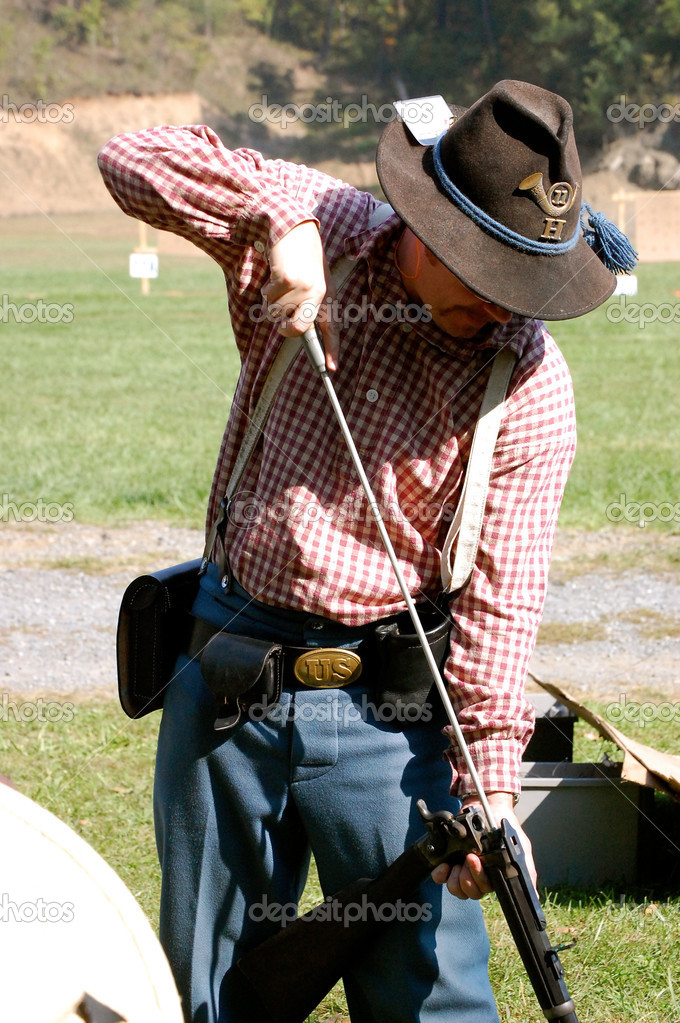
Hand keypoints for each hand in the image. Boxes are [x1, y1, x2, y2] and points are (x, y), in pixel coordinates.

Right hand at [262, 221, 339, 370]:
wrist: (292, 228)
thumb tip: (294, 329)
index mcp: (327, 295)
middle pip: (296, 330)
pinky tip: (276, 273)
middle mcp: (317, 294)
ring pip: (277, 314)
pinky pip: (268, 298)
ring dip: (272, 301)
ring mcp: (302, 288)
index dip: (332, 350)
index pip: (332, 328)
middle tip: (280, 322)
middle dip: (283, 329)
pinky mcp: (286, 281)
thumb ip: (308, 303)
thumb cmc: (300, 257)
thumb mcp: (312, 279)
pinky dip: (267, 289)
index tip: (331, 370)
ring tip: (281, 282)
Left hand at [430, 791, 537, 900]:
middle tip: (468, 858)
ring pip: (456, 888)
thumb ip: (527, 870)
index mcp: (492, 875)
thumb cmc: (504, 826)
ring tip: (458, 861)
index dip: (478, 881)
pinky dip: (440, 874)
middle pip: (470, 892)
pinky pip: (440, 877)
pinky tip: (444, 865)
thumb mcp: (520, 846)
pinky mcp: (448, 860)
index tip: (475, 861)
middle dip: (467, 878)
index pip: (484, 890)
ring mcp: (461, 868)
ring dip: (455, 878)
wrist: (487, 806)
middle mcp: (476, 875)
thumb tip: (533, 895)